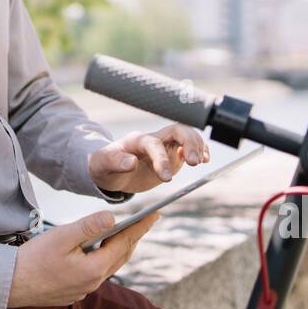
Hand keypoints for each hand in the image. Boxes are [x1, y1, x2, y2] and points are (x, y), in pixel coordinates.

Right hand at [7, 210, 160, 308]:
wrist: (10, 285)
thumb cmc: (33, 259)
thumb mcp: (61, 237)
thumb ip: (88, 227)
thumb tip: (112, 218)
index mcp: (94, 269)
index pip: (124, 243)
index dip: (141, 227)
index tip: (155, 214)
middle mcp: (93, 283)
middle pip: (121, 256)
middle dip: (135, 237)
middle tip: (148, 221)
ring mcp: (84, 289)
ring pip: (110, 265)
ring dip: (121, 248)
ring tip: (130, 233)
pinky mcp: (74, 291)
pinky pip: (98, 272)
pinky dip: (106, 257)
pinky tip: (102, 250)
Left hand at [89, 124, 209, 196]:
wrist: (110, 170)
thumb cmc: (104, 166)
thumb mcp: (102, 166)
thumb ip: (114, 162)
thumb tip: (131, 162)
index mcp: (137, 140)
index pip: (154, 144)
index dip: (162, 159)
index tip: (166, 178)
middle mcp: (154, 139)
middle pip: (176, 130)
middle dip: (188, 142)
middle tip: (195, 162)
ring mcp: (165, 146)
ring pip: (186, 135)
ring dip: (197, 145)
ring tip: (201, 161)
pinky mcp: (172, 155)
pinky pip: (190, 147)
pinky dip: (200, 150)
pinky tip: (205, 160)